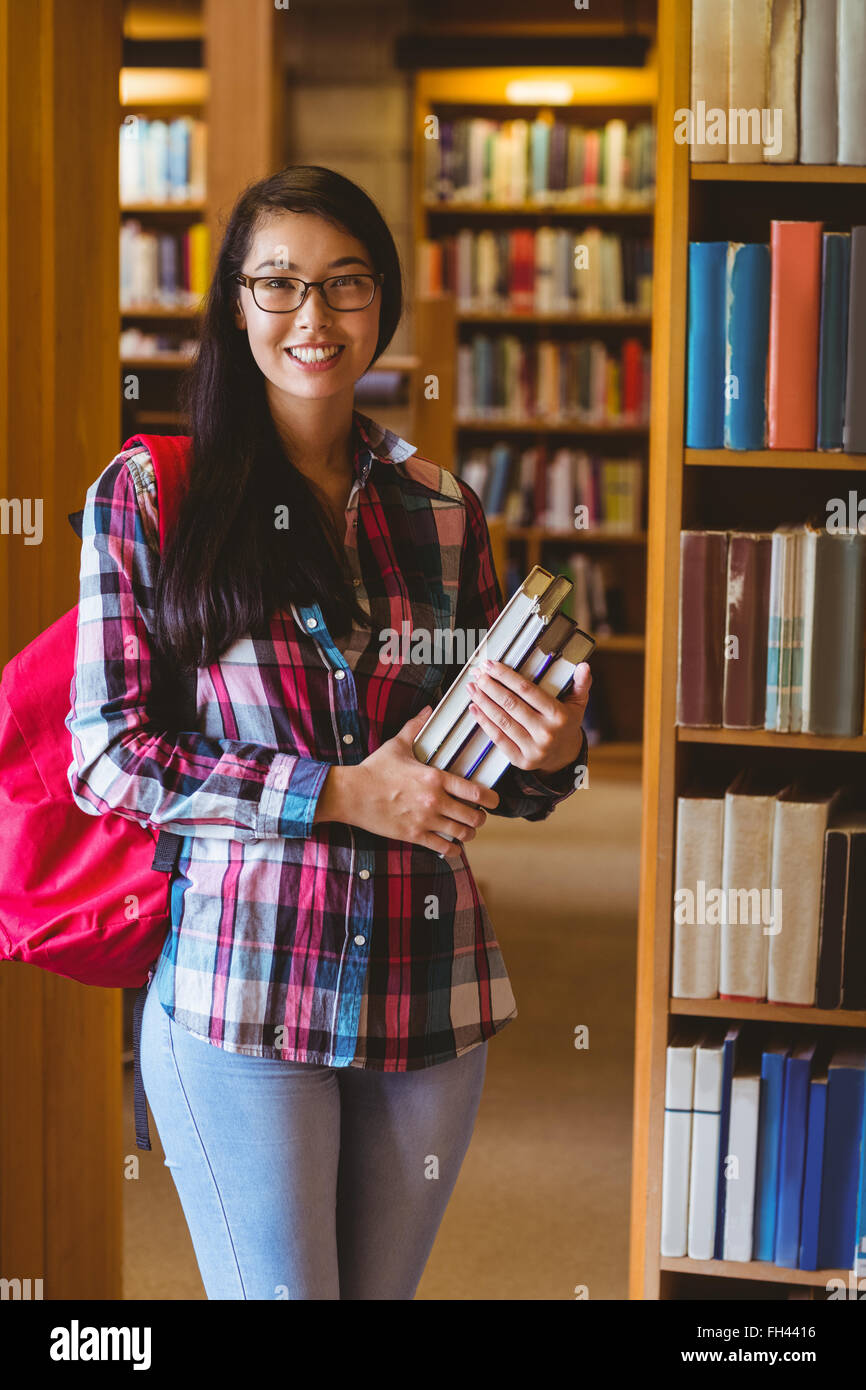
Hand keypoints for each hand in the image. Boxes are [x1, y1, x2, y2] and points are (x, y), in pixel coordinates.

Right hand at [314, 706, 499, 857]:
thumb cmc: (375, 769)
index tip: (494, 801)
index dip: (491, 799)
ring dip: (468, 834)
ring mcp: (425, 820)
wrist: (352, 793)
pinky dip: (453, 849)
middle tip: (478, 816)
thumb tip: (427, 709)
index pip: (475, 791)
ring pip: (461, 834)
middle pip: (474, 816)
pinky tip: (453, 847)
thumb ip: (416, 727)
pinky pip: (443, 848)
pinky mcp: (414, 835)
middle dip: (480, 818)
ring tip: (467, 831)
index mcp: (435, 778)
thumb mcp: (397, 745)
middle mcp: (434, 800)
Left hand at [466, 658, 591, 774]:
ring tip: (473, 688)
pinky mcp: (521, 760)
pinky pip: (498, 738)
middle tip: (477, 674)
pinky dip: (484, 722)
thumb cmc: (567, 722)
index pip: (528, 691)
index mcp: (560, 716)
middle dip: (490, 687)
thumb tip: (584, 666)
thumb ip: (581, 683)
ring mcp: (533, 749)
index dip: (506, 676)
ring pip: (502, 721)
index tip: (491, 665)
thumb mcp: (578, 703)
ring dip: (483, 702)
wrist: (564, 756)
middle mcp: (546, 733)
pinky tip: (475, 708)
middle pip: (511, 705)